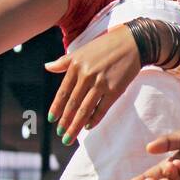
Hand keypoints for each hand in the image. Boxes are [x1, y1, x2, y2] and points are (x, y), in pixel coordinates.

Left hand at [45, 24, 144, 143]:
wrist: (132, 43)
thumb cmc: (105, 47)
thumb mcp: (81, 52)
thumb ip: (64, 62)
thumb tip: (47, 67)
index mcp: (75, 67)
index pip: (63, 92)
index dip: (57, 107)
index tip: (52, 120)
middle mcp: (86, 76)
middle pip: (73, 104)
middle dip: (65, 121)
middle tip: (61, 134)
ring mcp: (101, 83)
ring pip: (85, 109)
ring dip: (76, 125)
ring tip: (70, 136)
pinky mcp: (115, 89)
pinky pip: (102, 108)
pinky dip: (95, 119)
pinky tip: (88, 126)